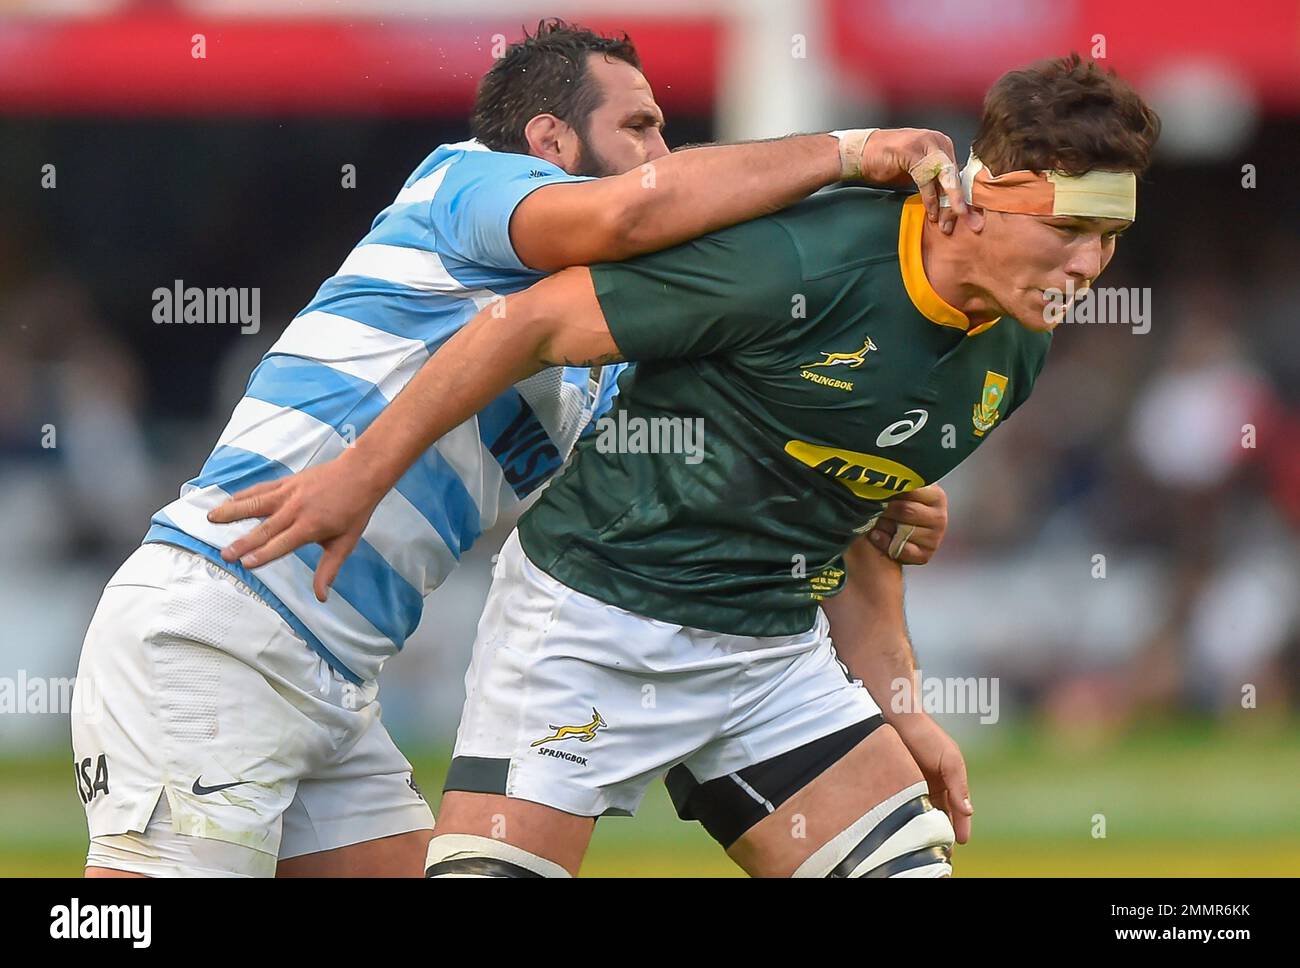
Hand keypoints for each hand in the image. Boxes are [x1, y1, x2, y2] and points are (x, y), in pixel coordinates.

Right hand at [205, 450, 385, 601]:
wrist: (360, 475)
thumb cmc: (353, 510)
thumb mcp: (345, 543)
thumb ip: (328, 569)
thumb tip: (321, 596)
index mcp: (309, 526)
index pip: (281, 544)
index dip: (263, 554)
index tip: (245, 563)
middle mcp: (295, 509)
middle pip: (264, 528)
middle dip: (243, 542)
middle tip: (224, 554)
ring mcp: (288, 493)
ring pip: (255, 503)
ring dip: (232, 511)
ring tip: (211, 518)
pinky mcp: (286, 482)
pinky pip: (260, 489)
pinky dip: (243, 494)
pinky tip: (228, 500)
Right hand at [857, 128, 970, 234]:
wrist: (860, 153)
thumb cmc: (886, 162)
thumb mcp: (916, 172)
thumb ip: (934, 181)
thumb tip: (951, 202)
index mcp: (942, 145)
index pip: (958, 174)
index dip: (964, 198)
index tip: (970, 218)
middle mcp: (938, 141)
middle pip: (955, 177)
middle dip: (961, 204)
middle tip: (971, 224)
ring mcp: (926, 144)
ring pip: (946, 178)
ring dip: (949, 204)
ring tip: (949, 224)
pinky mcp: (913, 151)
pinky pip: (927, 179)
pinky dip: (930, 198)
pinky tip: (932, 213)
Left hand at [868, 483, 947, 563]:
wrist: (896, 530)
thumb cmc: (898, 505)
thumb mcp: (902, 490)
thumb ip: (897, 482)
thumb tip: (878, 473)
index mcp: (936, 496)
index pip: (912, 489)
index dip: (891, 490)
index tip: (876, 488)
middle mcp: (939, 516)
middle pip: (906, 510)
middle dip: (885, 509)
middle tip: (871, 506)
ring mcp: (934, 538)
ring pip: (903, 531)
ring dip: (883, 526)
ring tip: (874, 521)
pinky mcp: (925, 555)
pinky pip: (901, 550)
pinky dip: (884, 543)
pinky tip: (876, 535)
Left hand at [891, 713, 972, 844]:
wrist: (896, 717)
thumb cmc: (926, 735)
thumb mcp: (950, 759)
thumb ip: (959, 786)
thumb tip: (968, 811)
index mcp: (950, 778)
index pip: (959, 808)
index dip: (962, 825)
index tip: (962, 842)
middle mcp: (934, 783)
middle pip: (942, 813)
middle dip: (945, 830)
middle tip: (944, 851)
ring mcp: (915, 783)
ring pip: (924, 811)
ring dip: (927, 826)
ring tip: (927, 845)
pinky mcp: (897, 782)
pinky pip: (905, 804)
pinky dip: (908, 817)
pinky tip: (906, 829)